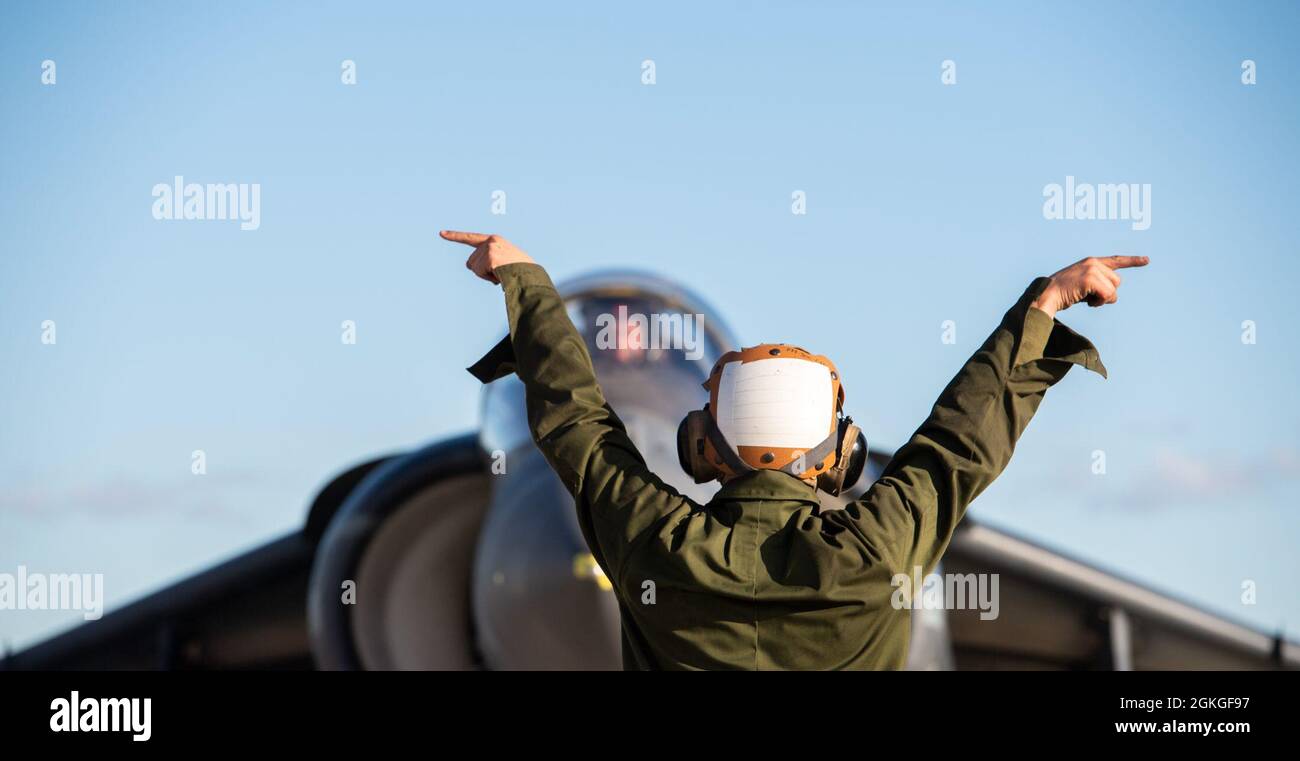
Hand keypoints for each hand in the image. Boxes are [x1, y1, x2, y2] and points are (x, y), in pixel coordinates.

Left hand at [440, 230, 534, 284]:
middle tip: (498, 273)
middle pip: (471, 261)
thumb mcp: (503, 260)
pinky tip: (500, 275)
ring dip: (486, 275)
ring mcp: (489, 248)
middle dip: (481, 271)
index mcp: (494, 240)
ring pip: (474, 268)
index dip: (455, 236)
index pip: (470, 238)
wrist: (530, 274)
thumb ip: (487, 260)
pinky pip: (479, 272)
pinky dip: (488, 277)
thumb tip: (469, 265)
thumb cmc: (519, 271)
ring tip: (502, 274)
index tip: (441, 233)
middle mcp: (490, 241)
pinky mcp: (489, 257)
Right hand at [1031, 255, 1148, 318]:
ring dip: (1102, 300)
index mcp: (1091, 262)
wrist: (1046, 295)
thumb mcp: (1081, 284)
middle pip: (1117, 282)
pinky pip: (1107, 295)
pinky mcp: (1090, 279)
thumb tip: (1112, 294)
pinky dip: (1099, 302)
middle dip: (1107, 294)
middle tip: (1089, 297)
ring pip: (1113, 290)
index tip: (1146, 260)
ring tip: (1085, 299)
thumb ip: (1097, 283)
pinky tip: (1086, 301)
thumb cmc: (1062, 294)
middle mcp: (1093, 263)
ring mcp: (1092, 270)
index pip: (1116, 260)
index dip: (1132, 261)